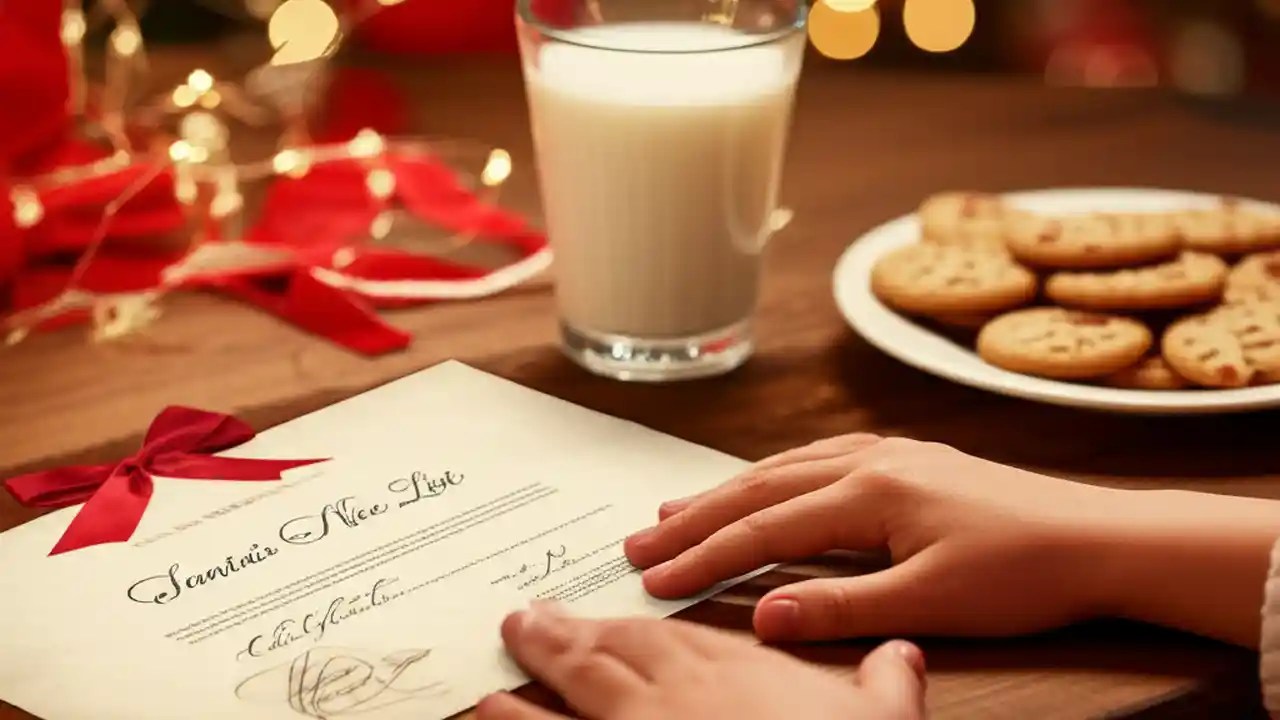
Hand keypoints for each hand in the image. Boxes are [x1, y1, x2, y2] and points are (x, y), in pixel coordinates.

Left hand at [476, 602, 925, 719]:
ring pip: (577, 682)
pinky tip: (488, 709)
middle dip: (569, 629)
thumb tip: (903, 653)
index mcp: (734, 671)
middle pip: (613, 647)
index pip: (672, 634)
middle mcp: (677, 691)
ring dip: (538, 660)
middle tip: (530, 613)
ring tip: (507, 639)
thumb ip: (885, 682)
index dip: (633, 621)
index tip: (606, 613)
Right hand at [623, 434, 1279, 646]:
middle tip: (639, 542)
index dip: (705, 557)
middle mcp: (869, 460)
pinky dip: (774, 475)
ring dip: (727, 491)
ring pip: (784, 468)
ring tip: (677, 511)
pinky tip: (764, 482)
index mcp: (869, 491)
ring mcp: (888, 454)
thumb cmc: (1023, 571)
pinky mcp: (906, 460)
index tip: (655, 579)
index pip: (764, 529)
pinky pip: (817, 457)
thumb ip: (841, 608)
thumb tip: (763, 616)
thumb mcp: (930, 603)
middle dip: (696, 519)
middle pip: (760, 489)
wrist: (1098, 538)